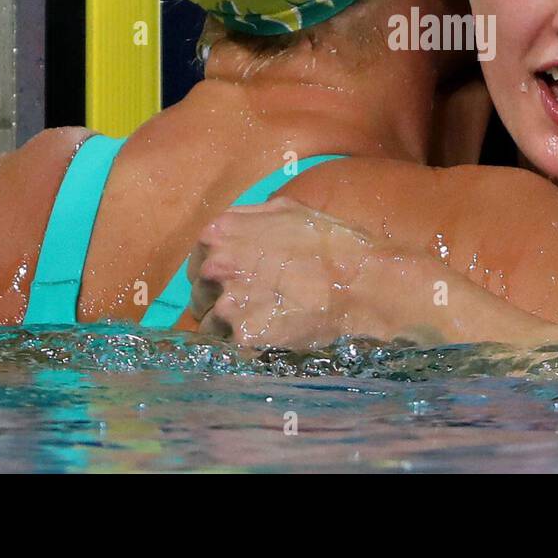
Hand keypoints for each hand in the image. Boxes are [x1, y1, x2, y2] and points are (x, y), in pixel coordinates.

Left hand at [188, 197, 393, 346]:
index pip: (198, 263)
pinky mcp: (242, 336)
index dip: (218, 275)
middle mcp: (215, 268)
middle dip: (220, 300)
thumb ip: (249, 220)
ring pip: (209, 325)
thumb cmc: (329, 243)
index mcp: (220, 234)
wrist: (359, 283)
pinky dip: (246, 345)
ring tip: (264, 322)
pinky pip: (230, 347)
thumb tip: (235, 232)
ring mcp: (227, 304)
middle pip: (200, 294)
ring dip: (230, 327)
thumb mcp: (286, 210)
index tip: (238, 282)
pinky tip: (270, 336)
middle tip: (254, 304)